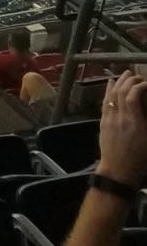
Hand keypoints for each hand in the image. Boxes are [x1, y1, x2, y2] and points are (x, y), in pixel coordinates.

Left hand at [99, 71, 146, 189]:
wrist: (118, 171)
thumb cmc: (140, 159)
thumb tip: (145, 106)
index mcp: (134, 123)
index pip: (133, 96)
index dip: (140, 86)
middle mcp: (120, 118)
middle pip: (121, 92)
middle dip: (129, 81)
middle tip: (137, 75)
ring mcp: (109, 119)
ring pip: (111, 95)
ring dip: (119, 82)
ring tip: (126, 74)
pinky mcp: (103, 122)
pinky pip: (105, 102)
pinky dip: (108, 90)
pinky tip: (111, 83)